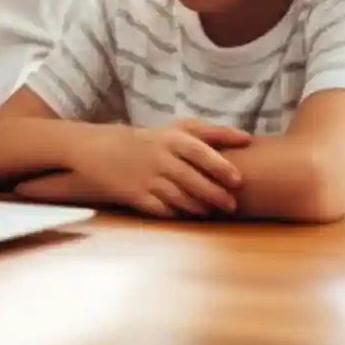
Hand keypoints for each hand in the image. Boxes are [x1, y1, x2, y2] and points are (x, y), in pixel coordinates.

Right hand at [16, 120, 251, 217]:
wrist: (98, 149)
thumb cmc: (146, 139)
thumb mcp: (174, 129)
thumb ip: (209, 133)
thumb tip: (245, 138)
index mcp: (170, 139)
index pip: (200, 153)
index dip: (221, 167)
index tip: (238, 180)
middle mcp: (159, 158)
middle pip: (193, 180)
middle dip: (216, 195)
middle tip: (231, 205)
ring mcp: (146, 179)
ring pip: (181, 198)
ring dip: (200, 207)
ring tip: (212, 211)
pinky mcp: (135, 196)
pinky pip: (163, 210)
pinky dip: (179, 214)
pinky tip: (188, 215)